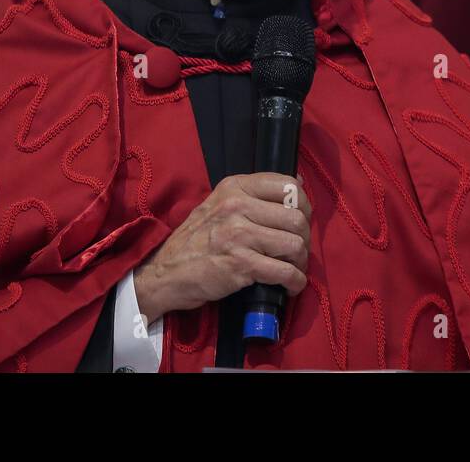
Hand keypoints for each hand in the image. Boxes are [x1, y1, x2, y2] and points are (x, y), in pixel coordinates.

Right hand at [132, 172, 311, 323]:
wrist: (165, 272)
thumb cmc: (196, 240)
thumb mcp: (220, 204)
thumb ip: (254, 194)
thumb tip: (298, 184)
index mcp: (235, 187)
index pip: (288, 185)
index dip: (303, 205)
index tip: (301, 221)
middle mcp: (237, 206)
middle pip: (296, 218)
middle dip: (304, 239)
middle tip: (297, 252)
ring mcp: (238, 235)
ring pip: (294, 245)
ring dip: (301, 263)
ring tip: (293, 269)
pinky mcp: (240, 265)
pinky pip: (284, 272)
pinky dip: (295, 282)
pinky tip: (290, 286)